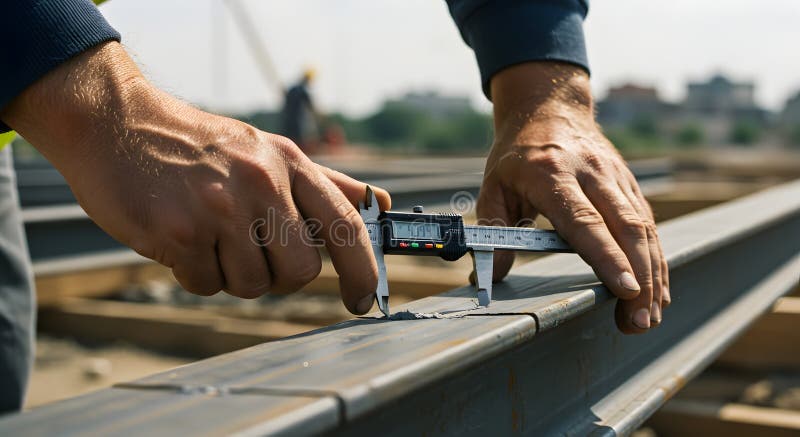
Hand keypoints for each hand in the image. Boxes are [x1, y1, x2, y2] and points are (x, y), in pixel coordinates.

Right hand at [0, 42, 389, 313]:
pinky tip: (180, 239)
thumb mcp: (267, 150)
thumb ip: (324, 183)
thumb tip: (379, 203)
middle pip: (300, 270)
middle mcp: (262, 183)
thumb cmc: (200, 146)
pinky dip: (194, 272)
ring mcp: (221, 208)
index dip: (362, 270)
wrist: (118, 124)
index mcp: (290, 163)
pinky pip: (205, 284)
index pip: (345, 225)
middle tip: (250, 251)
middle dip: (279, 276)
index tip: (360, 300)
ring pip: (251, 285)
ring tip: (208, 234)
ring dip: (230, 273)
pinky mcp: (180, 231)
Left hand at [478, 62, 668, 332]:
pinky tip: (656, 290)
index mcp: (551, 173)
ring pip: (643, 227)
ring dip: (652, 274)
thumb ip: (492, 231)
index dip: (606, 257)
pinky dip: (655, 259)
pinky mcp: (629, 184)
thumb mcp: (493, 186)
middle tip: (639, 321)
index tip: (625, 290)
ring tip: (649, 316)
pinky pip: (648, 224)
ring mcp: (615, 177)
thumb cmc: (517, 154)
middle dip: (639, 277)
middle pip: (625, 228)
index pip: (584, 220)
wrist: (549, 106)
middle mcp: (591, 173)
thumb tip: (492, 278)